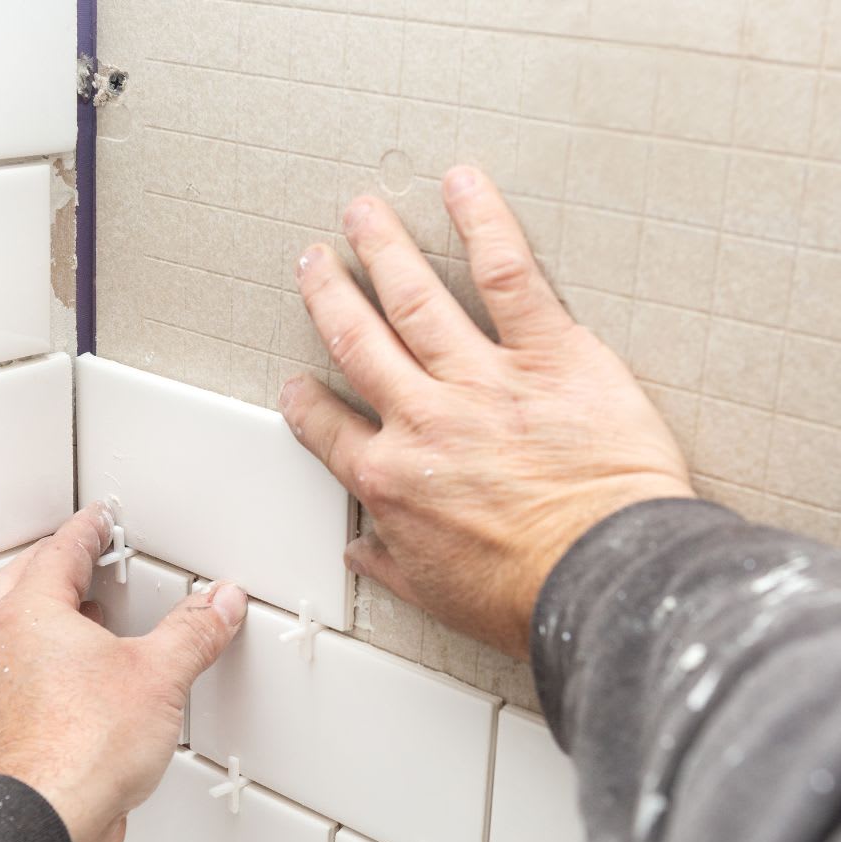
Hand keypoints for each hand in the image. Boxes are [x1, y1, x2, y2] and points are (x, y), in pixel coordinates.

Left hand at [0, 503, 246, 841]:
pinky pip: (27, 669)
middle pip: (26, 582)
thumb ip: (194, 631)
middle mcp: (4, 645)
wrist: (45, 824)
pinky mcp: (9, 724)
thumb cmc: (80, 750)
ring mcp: (0, 687)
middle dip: (59, 563)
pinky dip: (53, 654)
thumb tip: (219, 603)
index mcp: (30, 615)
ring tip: (91, 609)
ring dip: (54, 609)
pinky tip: (86, 675)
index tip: (99, 518)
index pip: (58, 552)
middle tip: (86, 553)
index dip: (85, 530)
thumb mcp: (159, 675)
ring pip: (20, 628)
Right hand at [279, 165, 692, 658]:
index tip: (297, 385)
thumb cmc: (527, 596)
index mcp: (392, 481)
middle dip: (329, 296)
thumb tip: (361, 553)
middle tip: (315, 264)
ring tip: (363, 215)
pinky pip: (507, 276)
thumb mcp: (436, 596)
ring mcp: (481, 382)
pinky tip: (462, 188)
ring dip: (383, 250)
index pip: (328, 429)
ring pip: (415, 299)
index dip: (305, 402)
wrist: (602, 582)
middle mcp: (423, 421)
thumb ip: (389, 565)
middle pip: (358, 342)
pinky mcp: (547, 355)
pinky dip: (482, 224)